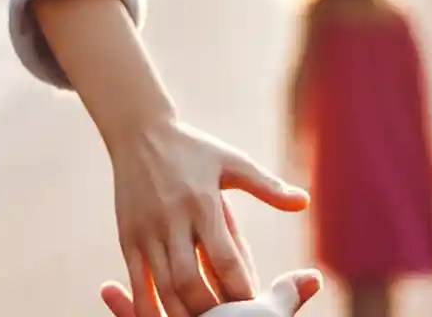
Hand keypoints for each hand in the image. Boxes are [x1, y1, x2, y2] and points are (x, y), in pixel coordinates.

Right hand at [108, 120, 309, 316]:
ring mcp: (146, 231)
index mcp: (203, 203)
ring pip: (163, 287)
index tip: (257, 307)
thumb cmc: (194, 148)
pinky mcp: (127, 237)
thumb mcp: (232, 162)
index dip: (241, 289)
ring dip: (183, 313)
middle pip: (190, 281)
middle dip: (211, 309)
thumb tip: (304, 202)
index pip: (225, 259)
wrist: (139, 132)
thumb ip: (267, 186)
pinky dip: (149, 307)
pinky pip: (137, 282)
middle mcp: (172, 220)